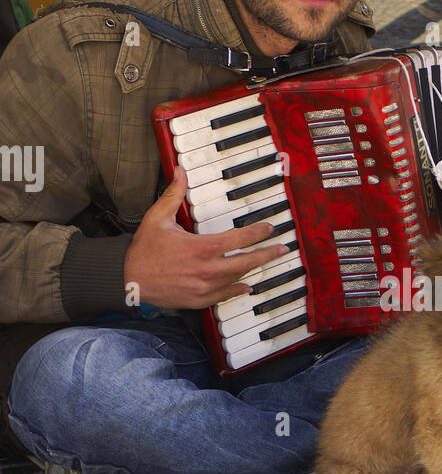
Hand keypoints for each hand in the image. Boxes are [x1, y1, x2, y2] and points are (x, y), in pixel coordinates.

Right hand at [124, 167, 290, 309]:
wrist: (129, 279)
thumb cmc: (144, 249)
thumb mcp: (157, 217)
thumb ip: (173, 195)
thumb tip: (180, 172)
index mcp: (202, 248)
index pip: (239, 240)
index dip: (257, 233)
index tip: (269, 229)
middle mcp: (207, 270)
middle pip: (246, 262)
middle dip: (266, 254)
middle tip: (281, 249)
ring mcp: (204, 287)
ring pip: (237, 278)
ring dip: (253, 270)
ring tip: (265, 262)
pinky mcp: (198, 300)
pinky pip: (224, 296)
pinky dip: (236, 290)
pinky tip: (245, 286)